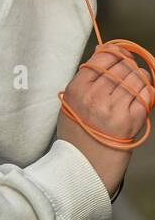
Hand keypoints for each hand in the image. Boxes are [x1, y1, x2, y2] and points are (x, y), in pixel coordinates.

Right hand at [56, 47, 154, 197]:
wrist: (84, 168)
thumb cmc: (78, 136)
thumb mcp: (71, 104)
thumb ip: (86, 78)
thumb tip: (104, 50)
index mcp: (77, 90)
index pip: (103, 57)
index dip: (116, 54)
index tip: (120, 58)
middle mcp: (94, 96)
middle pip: (122, 65)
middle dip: (129, 67)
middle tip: (128, 76)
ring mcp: (113, 108)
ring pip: (137, 77)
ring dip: (140, 79)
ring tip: (134, 88)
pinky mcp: (130, 120)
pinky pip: (146, 94)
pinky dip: (147, 92)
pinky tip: (139, 99)